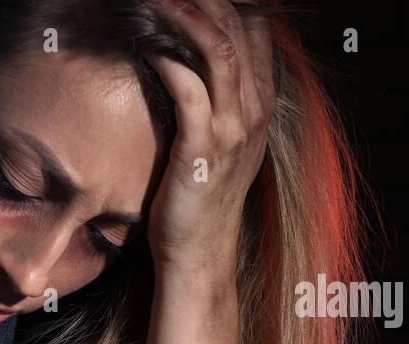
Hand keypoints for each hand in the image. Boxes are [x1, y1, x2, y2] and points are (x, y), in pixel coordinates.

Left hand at [143, 0, 275, 272]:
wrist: (199, 254)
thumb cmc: (198, 200)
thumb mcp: (220, 144)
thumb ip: (217, 103)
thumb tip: (188, 64)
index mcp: (260, 104)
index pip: (255, 30)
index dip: (230, 3)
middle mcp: (253, 110)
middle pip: (238, 28)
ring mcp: (232, 129)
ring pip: (218, 49)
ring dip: (186, 15)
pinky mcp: (201, 148)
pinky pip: (189, 89)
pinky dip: (169, 61)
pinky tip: (147, 48)